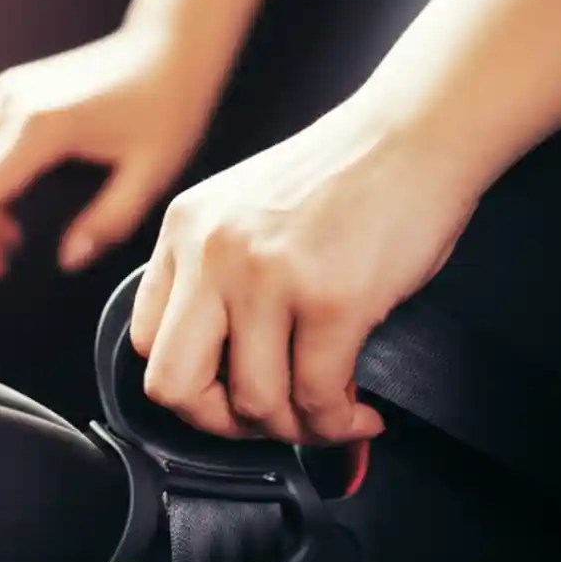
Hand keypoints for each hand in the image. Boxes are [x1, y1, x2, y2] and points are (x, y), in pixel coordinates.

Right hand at [0, 28, 220, 279]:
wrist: (166, 47)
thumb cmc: (166, 107)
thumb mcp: (151, 174)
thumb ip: (109, 222)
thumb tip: (68, 260)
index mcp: (42, 125)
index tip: (0, 269)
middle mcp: (9, 103)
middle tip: (5, 258)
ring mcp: (1, 92)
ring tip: (7, 232)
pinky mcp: (3, 91)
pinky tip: (2, 197)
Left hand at [129, 98, 481, 443]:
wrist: (415, 133)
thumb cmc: (346, 175)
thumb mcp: (245, 210)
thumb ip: (218, 272)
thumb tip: (226, 369)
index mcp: (185, 230)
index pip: (146, 342)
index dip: (189, 386)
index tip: (228, 394)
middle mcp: (212, 253)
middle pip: (174, 386)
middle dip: (222, 424)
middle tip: (266, 422)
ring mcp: (268, 277)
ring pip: (254, 404)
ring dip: (297, 428)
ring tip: (328, 414)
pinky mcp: (331, 300)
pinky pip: (318, 397)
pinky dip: (339, 422)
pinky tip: (359, 413)